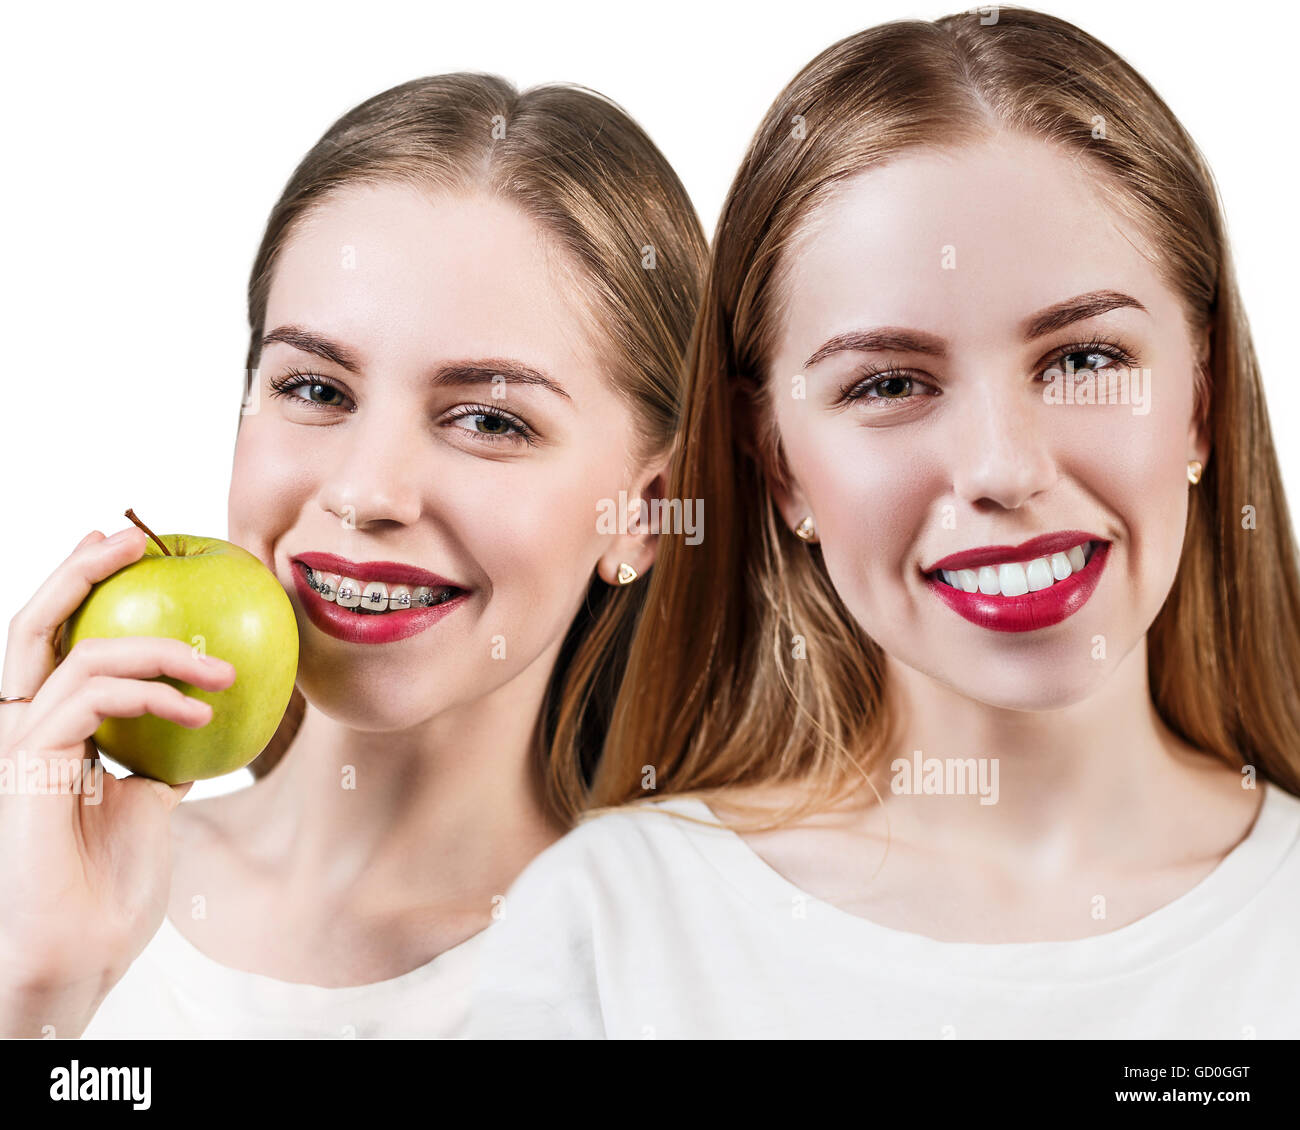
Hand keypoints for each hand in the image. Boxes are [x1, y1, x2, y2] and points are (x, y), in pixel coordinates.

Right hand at [0, 527, 235, 1035]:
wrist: (85, 948)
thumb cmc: (112, 885)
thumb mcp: (150, 800)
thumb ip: (158, 752)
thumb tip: (197, 715)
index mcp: (46, 732)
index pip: (54, 644)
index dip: (80, 590)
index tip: (129, 554)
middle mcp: (21, 729)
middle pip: (35, 627)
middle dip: (82, 572)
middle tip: (132, 540)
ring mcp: (19, 744)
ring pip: (80, 655)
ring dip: (162, 650)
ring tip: (220, 673)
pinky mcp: (29, 763)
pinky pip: (91, 697)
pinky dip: (152, 693)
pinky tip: (198, 710)